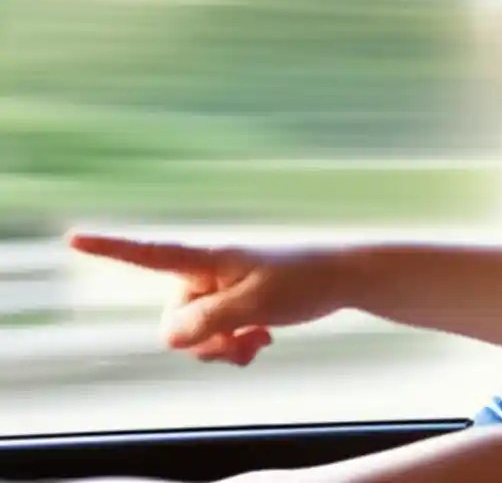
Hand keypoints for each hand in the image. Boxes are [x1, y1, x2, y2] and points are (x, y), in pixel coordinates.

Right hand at [68, 232, 347, 365]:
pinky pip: (215, 336)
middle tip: (242, 339)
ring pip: (195, 335)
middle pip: (174, 319)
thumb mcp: (253, 304)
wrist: (344, 278)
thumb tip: (167, 336)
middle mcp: (206, 272)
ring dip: (222, 346)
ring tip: (258, 338)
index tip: (73, 238)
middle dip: (202, 340)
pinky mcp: (234, 304)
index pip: (150, 253)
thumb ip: (206, 320)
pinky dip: (234, 345)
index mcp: (207, 258)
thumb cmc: (302, 280)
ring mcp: (219, 289)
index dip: (111, 249)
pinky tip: (262, 340)